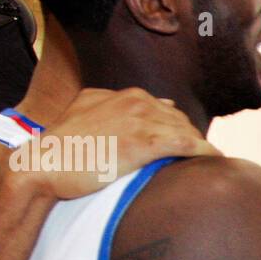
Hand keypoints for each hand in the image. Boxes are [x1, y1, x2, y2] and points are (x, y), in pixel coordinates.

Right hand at [23, 87, 218, 198]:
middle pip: (177, 119)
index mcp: (121, 94)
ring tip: (212, 162)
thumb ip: (108, 107)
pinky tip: (217, 160)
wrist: (44, 164)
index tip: (185, 143)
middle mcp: (134, 101)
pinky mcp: (144, 142)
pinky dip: (204, 152)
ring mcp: (140, 119)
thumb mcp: (83, 114)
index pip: (162, 108)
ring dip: (200, 146)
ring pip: (184, 130)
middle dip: (191, 137)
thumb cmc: (61, 148)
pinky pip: (186, 145)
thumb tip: (136, 107)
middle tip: (203, 157)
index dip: (175, 127)